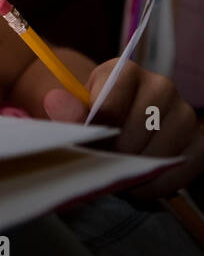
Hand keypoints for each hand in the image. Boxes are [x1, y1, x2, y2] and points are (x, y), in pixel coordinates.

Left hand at [43, 59, 203, 199]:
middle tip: (100, 161)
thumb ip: (65, 108)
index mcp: (124, 71)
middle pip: (137, 131)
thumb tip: (65, 110)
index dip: (95, 133)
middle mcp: (161, 86)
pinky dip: (156, 184)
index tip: (86, 144)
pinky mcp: (198, 140)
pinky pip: (180, 169)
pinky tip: (137, 183)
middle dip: (115, 153)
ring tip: (116, 171)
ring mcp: (183, 113)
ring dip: (135, 169)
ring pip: (159, 152)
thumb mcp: (68, 104)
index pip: (110, 106)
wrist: (111, 120)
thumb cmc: (87, 112)